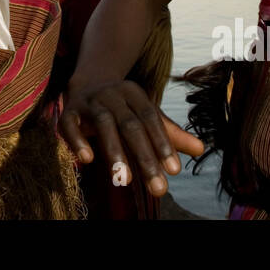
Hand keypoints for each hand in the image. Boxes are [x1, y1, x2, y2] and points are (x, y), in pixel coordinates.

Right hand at [59, 78, 204, 196]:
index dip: (163, 143)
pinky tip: (87, 160)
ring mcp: (89, 102)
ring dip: (114, 151)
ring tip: (125, 180)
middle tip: (158, 188)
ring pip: (103, 125)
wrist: (87, 81)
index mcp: (134, 93)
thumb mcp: (146, 115)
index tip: (174, 171)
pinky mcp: (69, 111)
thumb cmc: (123, 106)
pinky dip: (77, 141)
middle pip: (130, 126)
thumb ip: (171, 134)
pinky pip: (69, 125)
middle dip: (145, 157)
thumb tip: (201, 149)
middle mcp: (112, 95)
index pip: (151, 119)